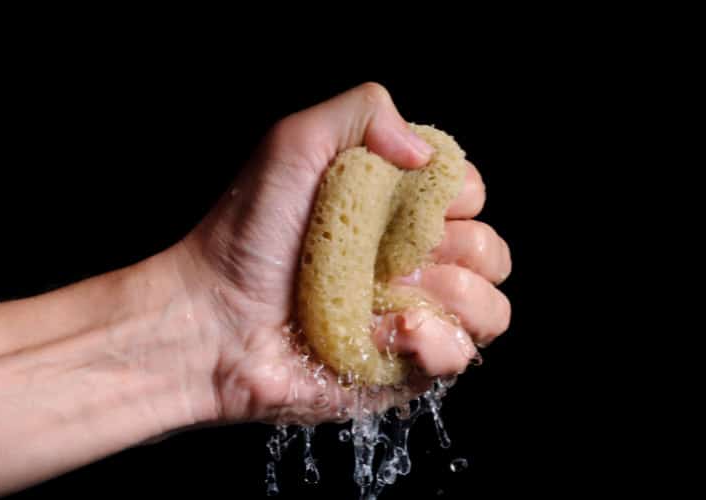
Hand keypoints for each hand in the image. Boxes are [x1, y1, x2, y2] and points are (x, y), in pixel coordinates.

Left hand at [177, 83, 511, 423]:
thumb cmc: (247, 233)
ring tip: (389, 297)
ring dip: (450, 298)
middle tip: (390, 258)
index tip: (404, 204)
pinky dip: (432, 343)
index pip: (472, 193)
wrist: (213, 323)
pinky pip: (463, 354)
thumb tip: (425, 154)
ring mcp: (415, 315)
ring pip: (492, 305)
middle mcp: (416, 261)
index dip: (452, 197)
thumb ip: (364, 110)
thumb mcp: (295, 144)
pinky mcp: (408, 365)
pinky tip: (383, 335)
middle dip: (454, 250)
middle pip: (491, 250)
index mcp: (400, 208)